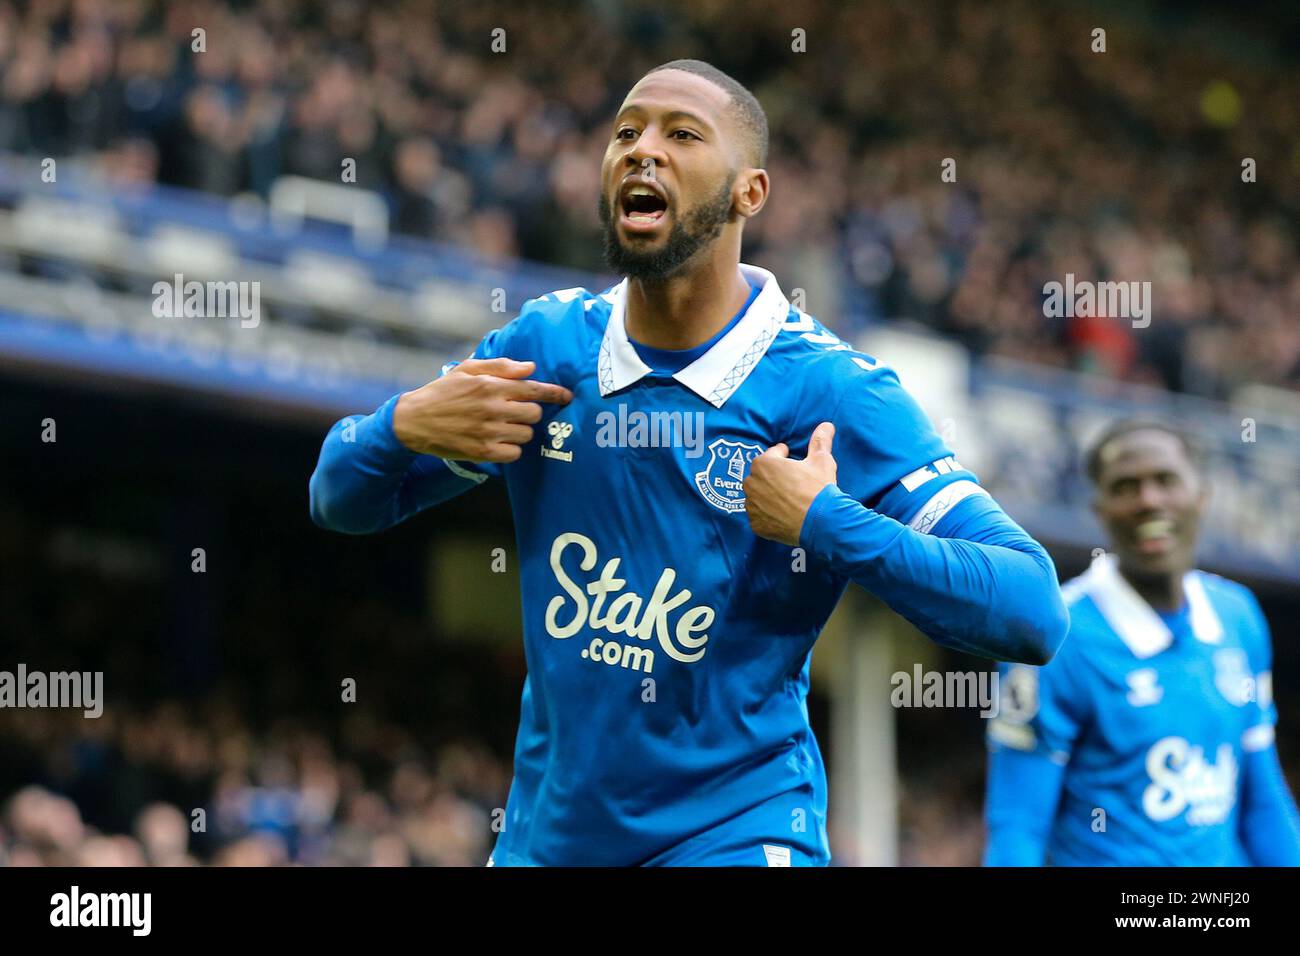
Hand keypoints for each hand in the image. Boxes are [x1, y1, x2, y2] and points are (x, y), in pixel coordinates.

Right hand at [392, 358, 572, 461]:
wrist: (414, 421)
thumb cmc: (443, 392)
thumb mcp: (467, 370)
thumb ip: (501, 367)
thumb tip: (530, 367)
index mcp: (490, 385)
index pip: (533, 389)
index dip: (555, 393)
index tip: (567, 396)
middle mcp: (492, 408)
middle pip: (534, 413)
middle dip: (529, 412)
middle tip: (515, 412)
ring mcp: (488, 431)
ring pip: (527, 434)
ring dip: (520, 431)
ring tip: (502, 426)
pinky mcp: (483, 452)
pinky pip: (515, 453)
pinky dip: (511, 448)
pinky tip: (498, 440)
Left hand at [743, 422, 837, 545]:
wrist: (822, 522)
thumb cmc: (818, 488)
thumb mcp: (822, 461)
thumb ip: (820, 441)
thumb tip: (826, 425)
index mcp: (763, 464)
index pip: (772, 455)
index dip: (784, 457)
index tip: (793, 464)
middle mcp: (751, 483)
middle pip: (762, 476)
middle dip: (774, 477)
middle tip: (792, 483)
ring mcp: (752, 506)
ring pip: (758, 496)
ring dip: (768, 495)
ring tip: (787, 499)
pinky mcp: (756, 524)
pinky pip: (759, 516)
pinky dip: (768, 515)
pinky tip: (783, 515)